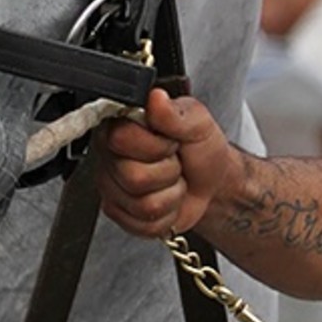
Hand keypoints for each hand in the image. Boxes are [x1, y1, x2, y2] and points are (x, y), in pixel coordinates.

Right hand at [95, 88, 231, 238]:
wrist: (212, 184)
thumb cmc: (200, 149)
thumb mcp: (197, 121)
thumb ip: (174, 111)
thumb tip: (155, 97)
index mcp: (120, 122)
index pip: (121, 139)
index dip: (155, 145)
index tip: (170, 140)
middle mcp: (109, 153)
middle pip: (132, 176)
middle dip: (167, 172)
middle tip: (174, 161)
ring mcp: (110, 185)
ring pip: (140, 204)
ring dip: (170, 195)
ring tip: (172, 180)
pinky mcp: (118, 213)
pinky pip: (143, 224)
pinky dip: (166, 216)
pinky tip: (166, 199)